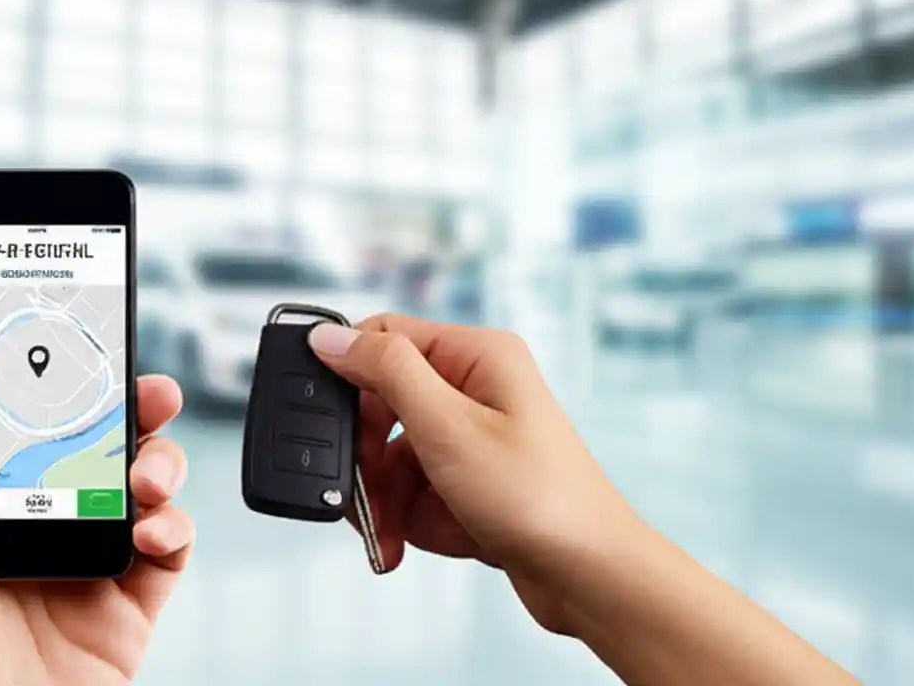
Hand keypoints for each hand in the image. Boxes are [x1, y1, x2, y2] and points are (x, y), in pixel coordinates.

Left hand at [0, 377, 193, 685]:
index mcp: (0, 512)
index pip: (43, 435)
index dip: (73, 394)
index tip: (91, 357)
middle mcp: (54, 530)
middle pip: (110, 451)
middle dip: (139, 415)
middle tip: (152, 396)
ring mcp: (98, 565)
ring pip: (151, 491)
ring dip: (162, 466)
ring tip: (147, 478)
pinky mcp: (135, 606)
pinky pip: (172, 550)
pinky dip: (176, 527)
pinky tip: (152, 529)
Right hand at [307, 314, 635, 634]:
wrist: (589, 577)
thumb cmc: (539, 499)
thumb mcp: (448, 427)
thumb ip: (385, 373)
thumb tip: (330, 335)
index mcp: (478, 355)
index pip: (385, 338)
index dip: (347, 376)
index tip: (324, 418)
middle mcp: (475, 390)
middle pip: (382, 404)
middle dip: (365, 455)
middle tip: (359, 492)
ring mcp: (472, 439)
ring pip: (392, 456)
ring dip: (379, 498)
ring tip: (387, 534)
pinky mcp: (469, 483)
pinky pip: (412, 492)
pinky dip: (402, 519)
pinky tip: (402, 545)